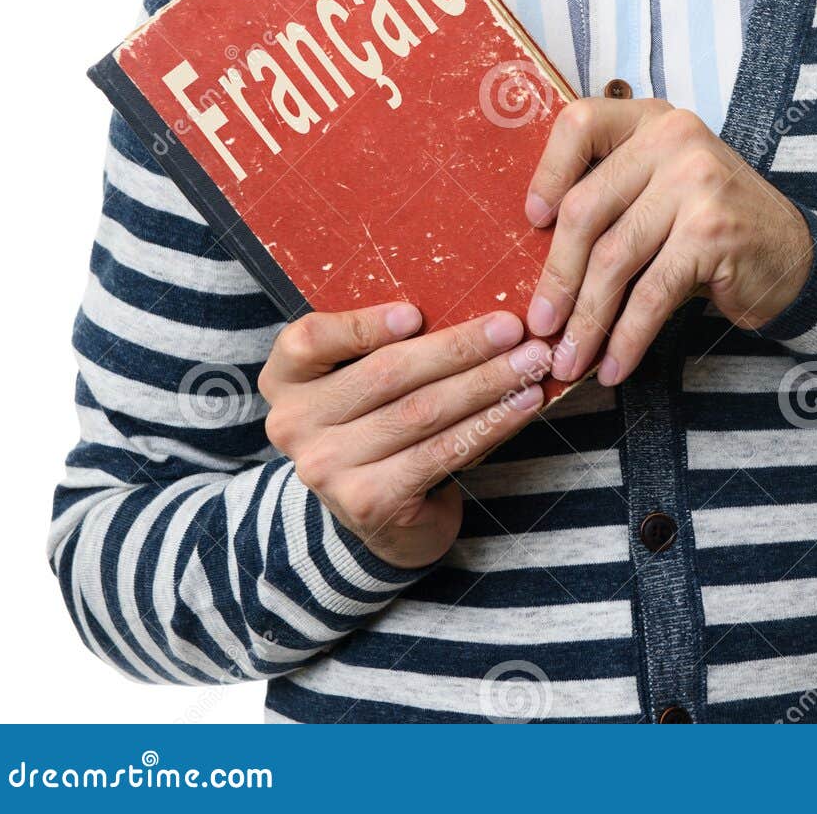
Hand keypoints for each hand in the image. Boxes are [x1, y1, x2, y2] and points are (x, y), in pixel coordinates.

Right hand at [258, 302, 551, 568]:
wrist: (377, 512)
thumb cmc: (378, 418)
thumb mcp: (363, 375)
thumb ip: (389, 341)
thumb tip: (471, 303)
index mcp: (286, 378)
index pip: (310, 339)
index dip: (364, 324)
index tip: (418, 313)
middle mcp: (294, 424)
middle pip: (386, 373)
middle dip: (459, 347)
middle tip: (513, 328)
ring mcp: (327, 468)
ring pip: (421, 413)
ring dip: (486, 383)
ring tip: (531, 363)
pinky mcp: (368, 503)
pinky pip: (441, 453)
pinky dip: (490, 425)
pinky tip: (523, 405)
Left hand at [522, 100, 812, 386]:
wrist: (791, 253)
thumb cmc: (709, 225)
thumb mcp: (661, 189)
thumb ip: (611, 199)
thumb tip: (541, 271)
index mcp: (650, 120)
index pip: (581, 124)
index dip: (548, 172)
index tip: (533, 221)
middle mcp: (673, 140)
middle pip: (587, 208)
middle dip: (558, 277)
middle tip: (542, 324)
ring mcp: (696, 182)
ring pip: (614, 258)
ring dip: (587, 320)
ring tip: (571, 358)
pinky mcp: (712, 232)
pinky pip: (651, 294)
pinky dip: (627, 338)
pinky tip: (614, 365)